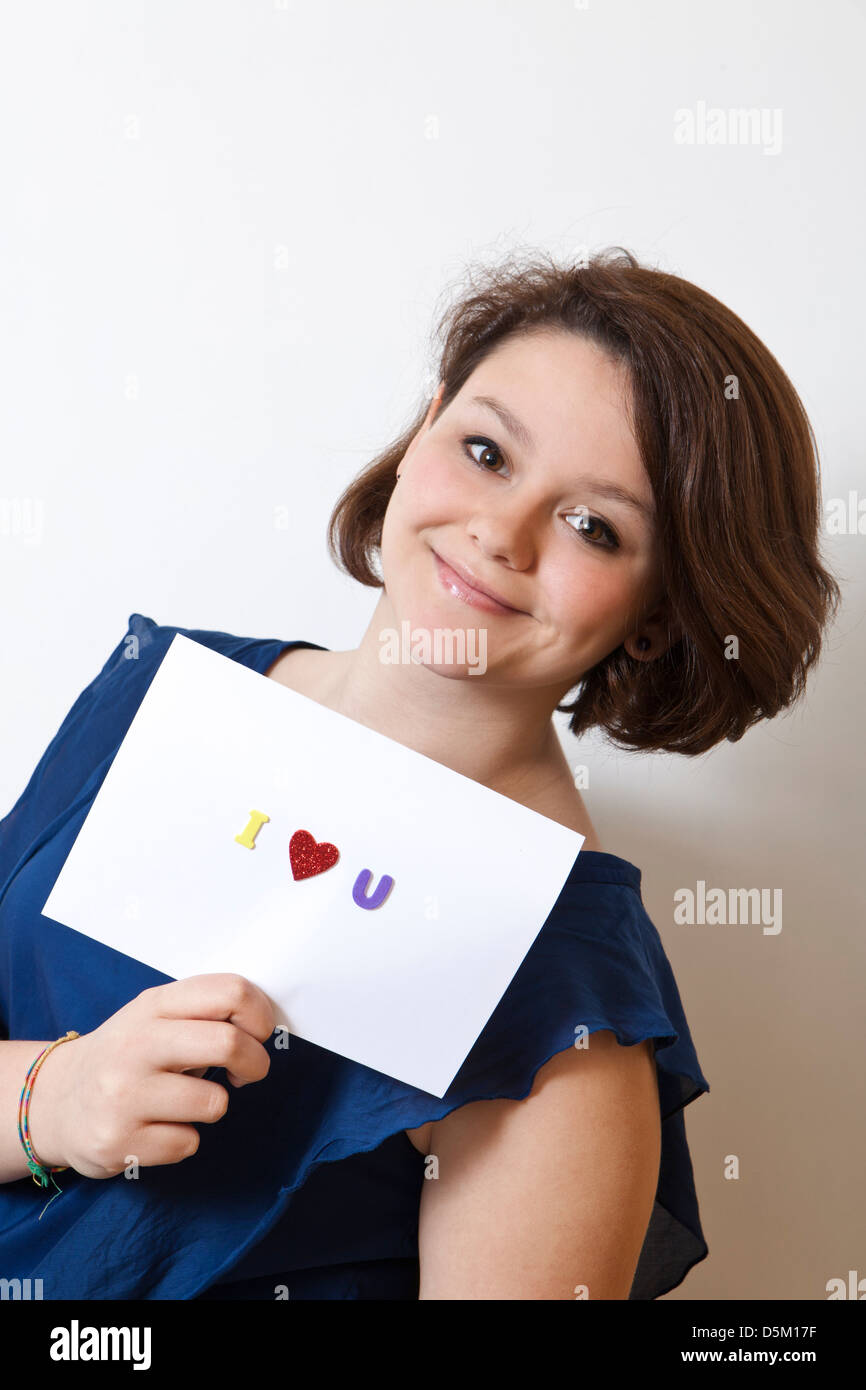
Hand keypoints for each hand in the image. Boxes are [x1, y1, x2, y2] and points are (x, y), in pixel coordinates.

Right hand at [27, 974, 274, 1179]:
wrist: (54, 1102)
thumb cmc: (126, 1056)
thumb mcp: (155, 1017)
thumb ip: (204, 1011)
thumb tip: (266, 1023)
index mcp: (153, 1006)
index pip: (230, 992)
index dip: (261, 1015)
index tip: (258, 1034)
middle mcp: (135, 1045)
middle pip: (228, 1043)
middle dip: (256, 1063)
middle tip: (247, 1074)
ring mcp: (123, 1095)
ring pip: (215, 1103)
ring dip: (213, 1106)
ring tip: (184, 1102)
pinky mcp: (118, 1141)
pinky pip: (188, 1143)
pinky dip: (184, 1139)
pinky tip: (156, 1128)